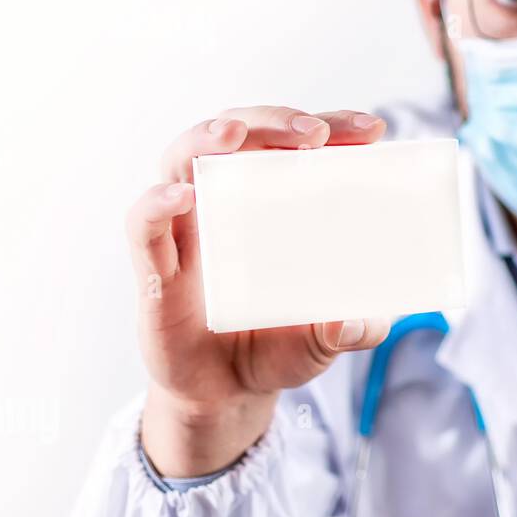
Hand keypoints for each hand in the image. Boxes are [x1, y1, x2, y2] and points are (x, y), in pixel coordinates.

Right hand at [130, 106, 391, 475]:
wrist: (227, 394)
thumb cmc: (279, 347)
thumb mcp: (326, 340)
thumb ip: (351, 328)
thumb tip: (362, 320)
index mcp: (277, 203)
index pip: (301, 146)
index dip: (335, 127)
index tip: (372, 129)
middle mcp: (230, 203)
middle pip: (241, 134)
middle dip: (275, 121)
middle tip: (315, 132)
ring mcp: (189, 230)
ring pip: (184, 159)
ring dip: (207, 137)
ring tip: (235, 134)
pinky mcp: (156, 269)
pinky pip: (144, 227)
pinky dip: (156, 204)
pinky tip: (181, 197)